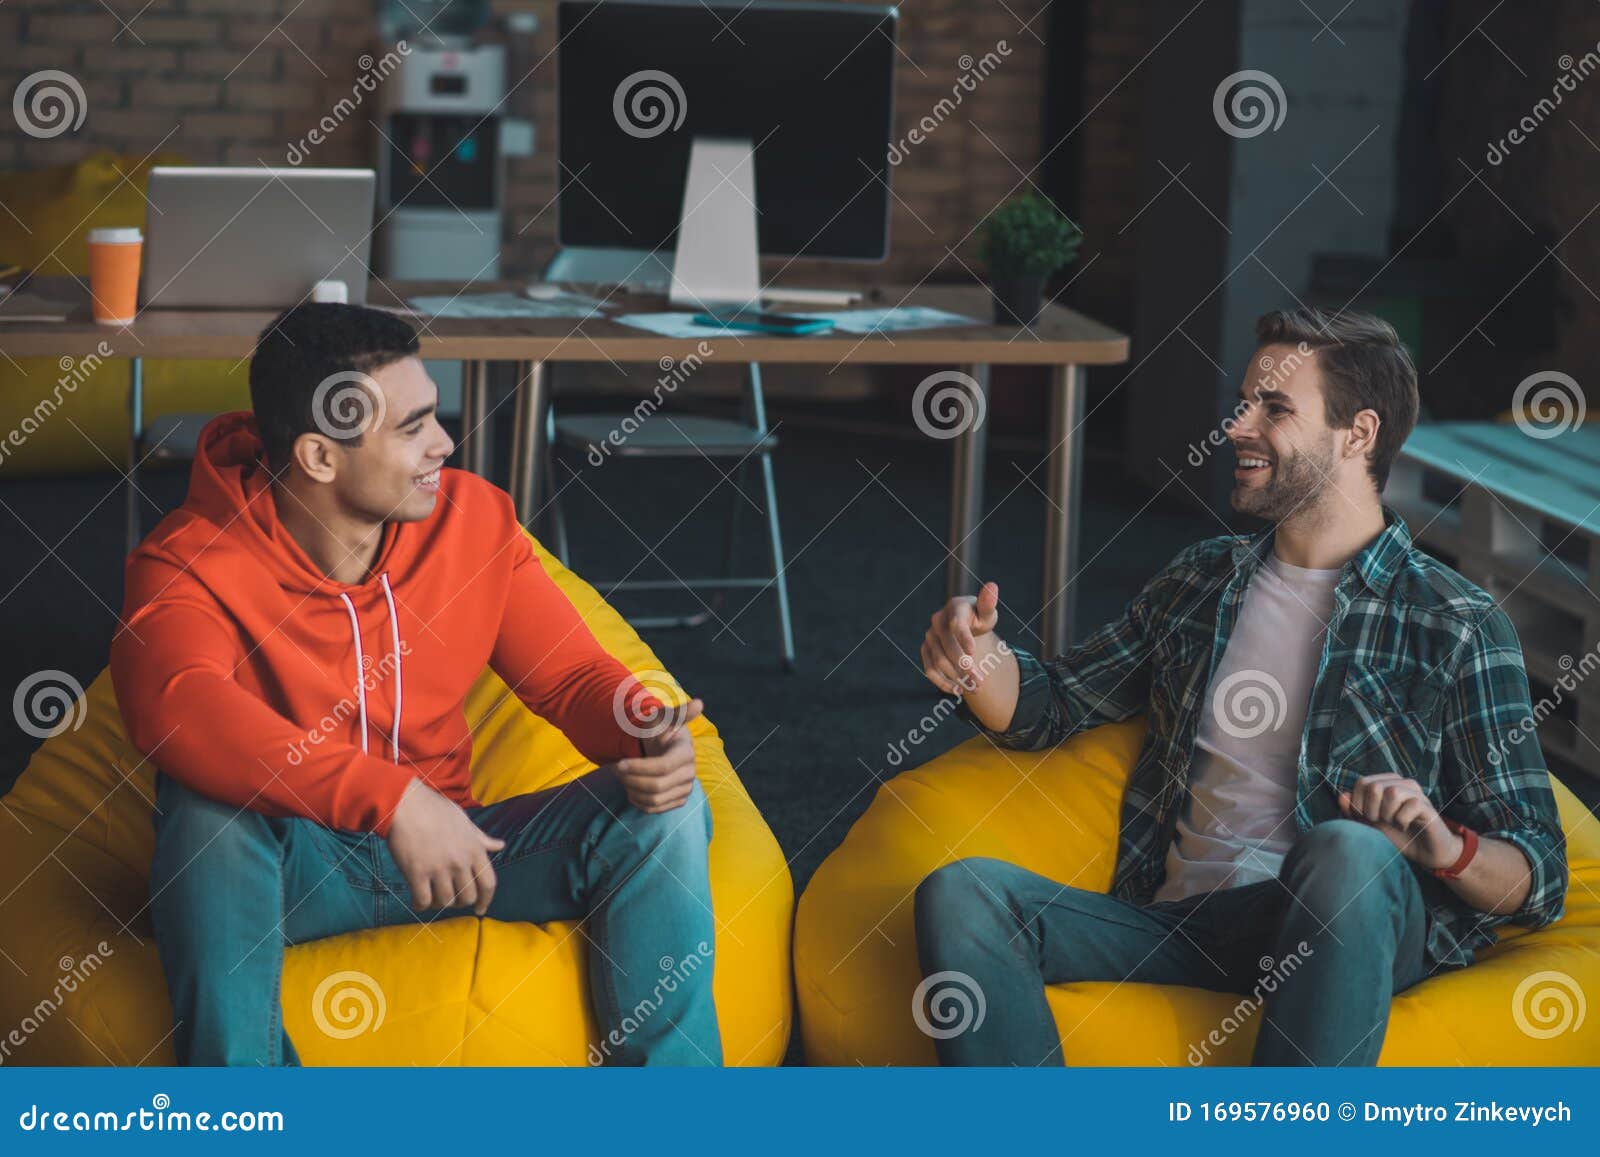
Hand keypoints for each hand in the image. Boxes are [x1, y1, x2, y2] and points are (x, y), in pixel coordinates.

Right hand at [387, 779, 505, 913]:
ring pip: (445, 902)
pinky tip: (417, 900)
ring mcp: (439, 868)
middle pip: (467, 897)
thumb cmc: (434, 809)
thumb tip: (500, 845)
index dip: (486, 900)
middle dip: (459, 902)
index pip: (489, 883)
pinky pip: (423, 901)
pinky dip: (421, 905)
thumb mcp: (464, 821)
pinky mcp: (417, 873)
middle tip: (450, 898)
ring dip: (439, 904)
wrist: (406, 804)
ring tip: (432, 897)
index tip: (480, 909)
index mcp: (474, 849)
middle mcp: (460, 861)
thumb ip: (481, 838)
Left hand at [615, 698, 703, 813]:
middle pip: (656, 786)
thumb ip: (678, 712)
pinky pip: (653, 809)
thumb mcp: (663, 718)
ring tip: (622, 775)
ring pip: (653, 800)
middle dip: (630, 779)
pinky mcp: (678, 801)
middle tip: (615, 768)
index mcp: (686, 752)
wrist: (662, 746)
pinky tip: (631, 785)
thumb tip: (699, 703)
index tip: (618, 763)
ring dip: (631, 788)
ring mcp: (686, 789)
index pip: (663, 767)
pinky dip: (636, 799)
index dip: (638, 768)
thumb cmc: (659, 729)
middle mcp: (690, 773)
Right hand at [922, 581, 1001, 695]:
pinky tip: (958, 690)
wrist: (963, 624)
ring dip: (956, 678)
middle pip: (948, 647)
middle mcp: (938, 621)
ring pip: (939, 661)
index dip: (963, 638)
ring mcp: (930, 636)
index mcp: (954, 608)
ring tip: (975, 689)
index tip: (973, 652)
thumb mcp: (987, 612)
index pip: (956, 624)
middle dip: (965, 667)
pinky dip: (943, 682)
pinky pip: (930, 669)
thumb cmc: (978, 617)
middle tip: (980, 684)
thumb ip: (988, 603)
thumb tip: (993, 586)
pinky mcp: (925, 650)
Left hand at [1339, 773, 1461, 869]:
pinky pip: (1409, 807)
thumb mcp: (1370, 824)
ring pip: (1392, 793)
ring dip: (1387, 814)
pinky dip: (1402, 821)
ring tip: (1393, 823)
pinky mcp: (1428, 806)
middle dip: (1371, 809)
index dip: (1359, 803)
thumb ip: (1353, 810)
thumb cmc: (1396, 835)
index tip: (1367, 818)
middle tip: (1380, 822)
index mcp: (1386, 782)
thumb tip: (1341, 795)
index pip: (1362, 782)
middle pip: (1374, 786)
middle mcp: (1402, 783)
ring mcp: (1417, 793)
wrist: (1424, 853)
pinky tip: (1406, 827)